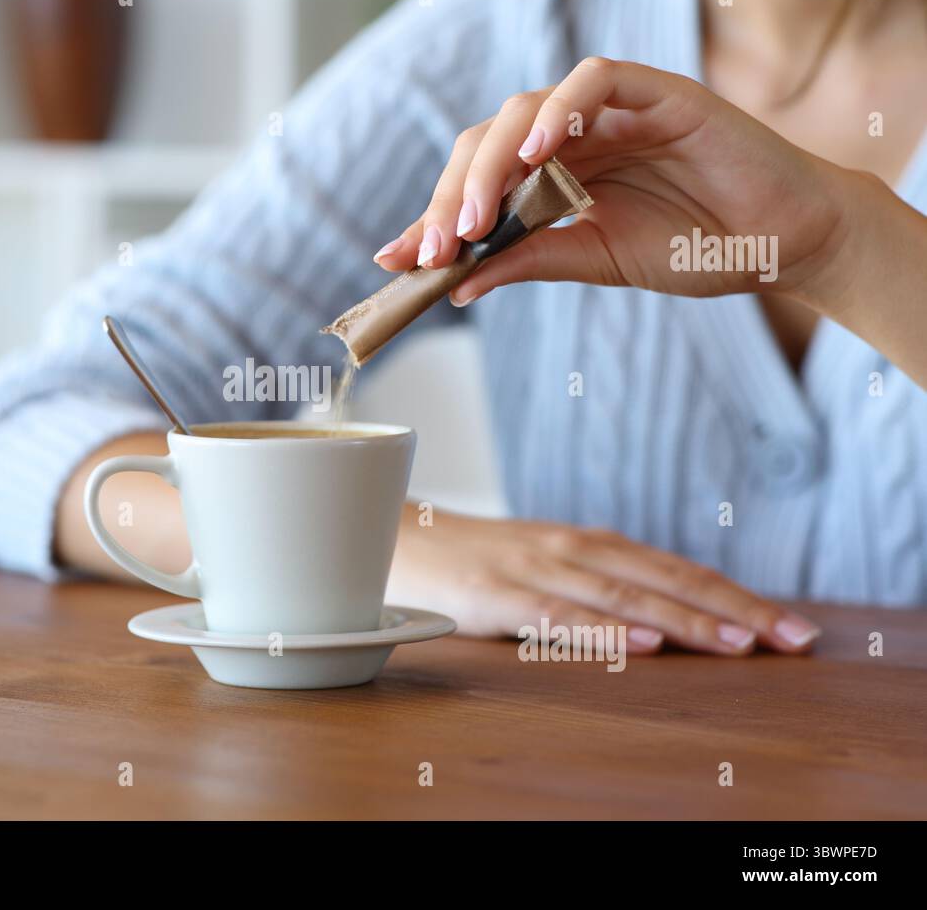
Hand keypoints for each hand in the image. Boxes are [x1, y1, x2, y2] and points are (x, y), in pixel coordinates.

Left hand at [374, 57, 859, 307]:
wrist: (779, 245)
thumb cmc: (695, 248)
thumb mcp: (594, 260)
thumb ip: (528, 260)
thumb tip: (455, 285)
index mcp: (552, 176)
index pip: (477, 182)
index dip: (434, 216)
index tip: (400, 261)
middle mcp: (570, 137)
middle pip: (486, 145)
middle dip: (450, 197)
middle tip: (434, 250)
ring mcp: (608, 111)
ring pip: (524, 110)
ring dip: (490, 164)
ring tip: (474, 218)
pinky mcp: (654, 91)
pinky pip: (594, 79)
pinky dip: (560, 108)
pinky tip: (539, 153)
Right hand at [386, 509, 820, 654]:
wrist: (391, 539)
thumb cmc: (474, 561)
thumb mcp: (545, 567)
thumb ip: (598, 585)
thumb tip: (666, 619)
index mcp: (590, 545)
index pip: (679, 571)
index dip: (739, 597)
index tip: (793, 629)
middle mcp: (572, 549)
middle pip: (666, 580)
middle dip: (735, 610)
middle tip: (796, 640)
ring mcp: (533, 570)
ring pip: (621, 597)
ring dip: (684, 622)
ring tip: (739, 645)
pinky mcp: (493, 595)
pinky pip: (556, 617)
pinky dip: (603, 631)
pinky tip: (642, 647)